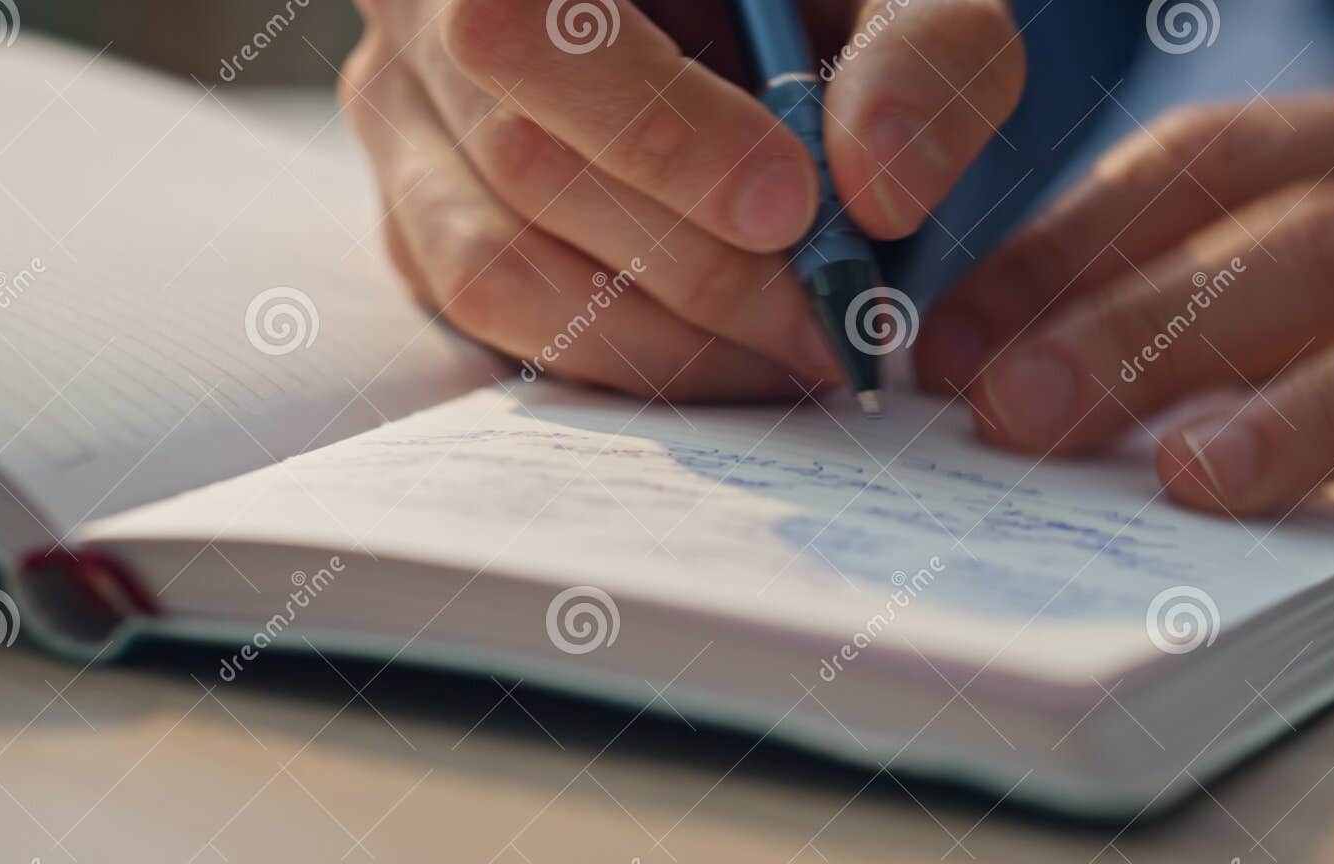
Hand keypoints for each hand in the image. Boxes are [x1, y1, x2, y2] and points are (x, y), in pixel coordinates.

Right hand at [342, 0, 1023, 400]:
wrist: (755, 24)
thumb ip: (924, 46)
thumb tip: (880, 192)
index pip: (530, 30)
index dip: (658, 131)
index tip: (791, 208)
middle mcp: (430, 19)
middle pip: (524, 163)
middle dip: (695, 268)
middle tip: (826, 324)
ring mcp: (409, 124)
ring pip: (492, 267)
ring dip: (658, 341)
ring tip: (789, 356)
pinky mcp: (420, 221)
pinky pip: (493, 323)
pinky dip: (620, 360)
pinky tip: (725, 357)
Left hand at [927, 72, 1333, 588]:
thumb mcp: (1308, 296)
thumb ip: (1187, 306)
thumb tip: (989, 375)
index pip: (1205, 168)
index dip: (1064, 253)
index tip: (948, 352)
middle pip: (1307, 241)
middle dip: (1145, 330)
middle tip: (1020, 414)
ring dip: (1305, 411)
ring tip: (1187, 482)